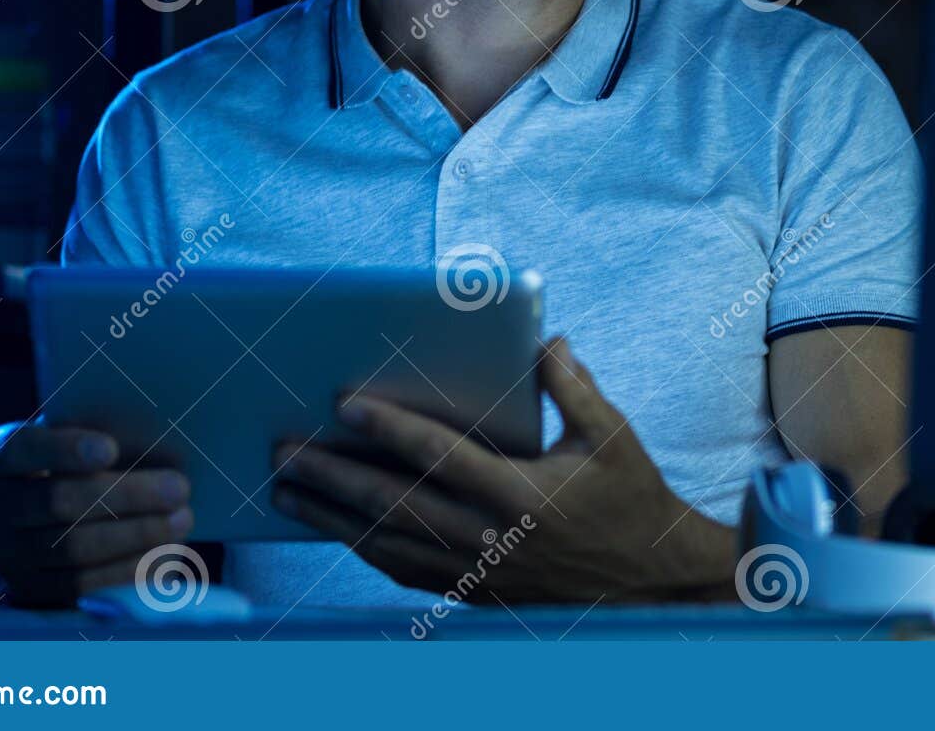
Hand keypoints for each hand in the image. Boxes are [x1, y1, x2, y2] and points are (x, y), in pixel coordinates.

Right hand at [0, 419, 193, 606]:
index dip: (64, 450)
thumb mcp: (69, 443)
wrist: (28, 528)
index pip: (22, 448)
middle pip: (58, 502)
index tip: (111, 449)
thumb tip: (158, 441)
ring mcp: (5, 553)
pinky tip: (164, 554)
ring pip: (73, 547)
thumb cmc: (67, 466)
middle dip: (127, 495)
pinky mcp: (29, 590)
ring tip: (183, 520)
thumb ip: (95, 439)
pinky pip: (81, 584)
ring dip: (137, 534)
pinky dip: (127, 568)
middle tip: (180, 488)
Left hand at [272, 338, 738, 603]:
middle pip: (393, 505)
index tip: (344, 403)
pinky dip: (366, 550)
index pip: (438, 456)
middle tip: (284, 453)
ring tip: (287, 493)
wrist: (650, 582)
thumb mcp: (613, 435)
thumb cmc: (632, 499)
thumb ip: (574, 387)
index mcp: (521, 494)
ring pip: (388, 546)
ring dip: (333, 519)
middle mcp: (490, 538)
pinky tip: (337, 532)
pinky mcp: (475, 593)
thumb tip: (546, 342)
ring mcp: (478, 573)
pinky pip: (406, 572)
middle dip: (332, 478)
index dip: (388, 428)